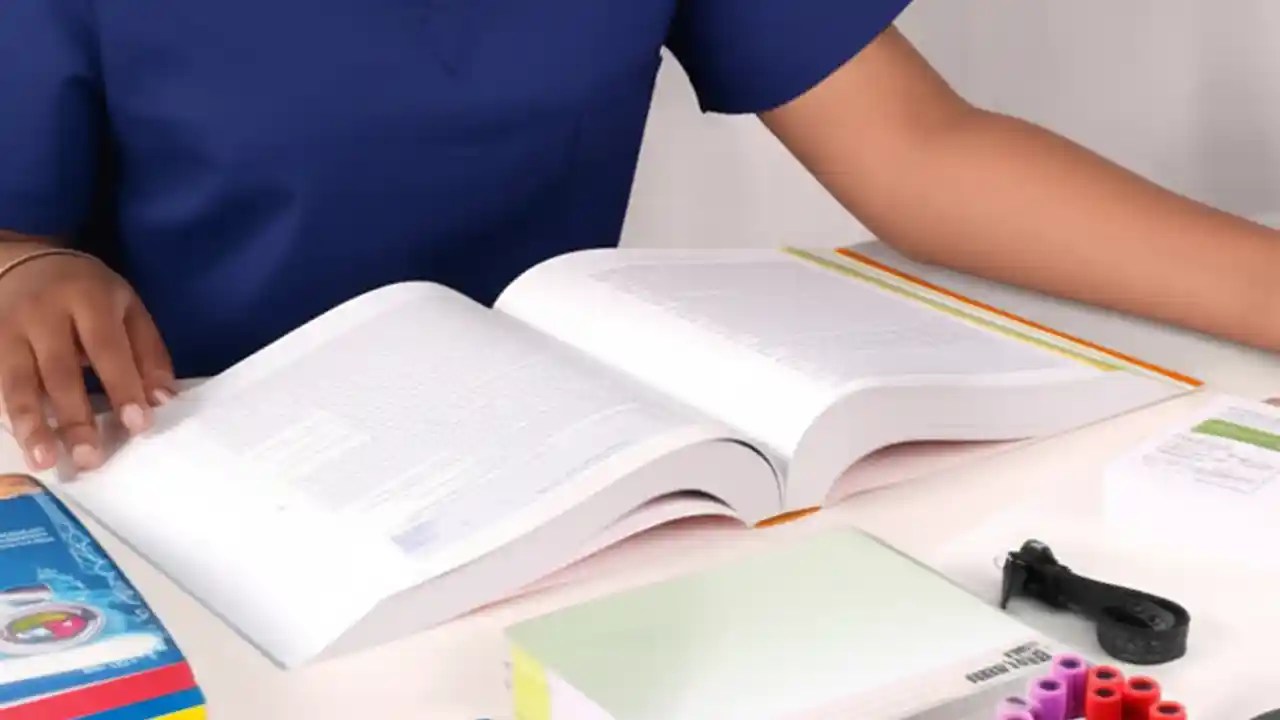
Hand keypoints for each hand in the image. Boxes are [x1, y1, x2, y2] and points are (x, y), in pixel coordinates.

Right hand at [0, 251, 174, 471]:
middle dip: (75, 417)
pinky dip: (10, 414)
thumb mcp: (127, 308)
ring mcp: (8, 329)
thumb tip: (163, 400)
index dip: (122, 387)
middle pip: (60, 371)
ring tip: (44, 461)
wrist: (25, 261)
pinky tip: (22, 443)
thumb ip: (148, 352)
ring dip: (32, 424)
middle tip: (91, 458)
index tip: (137, 425)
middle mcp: (44, 313)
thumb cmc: (88, 292)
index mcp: (89, 298)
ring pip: (17, 382)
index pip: (108, 348)